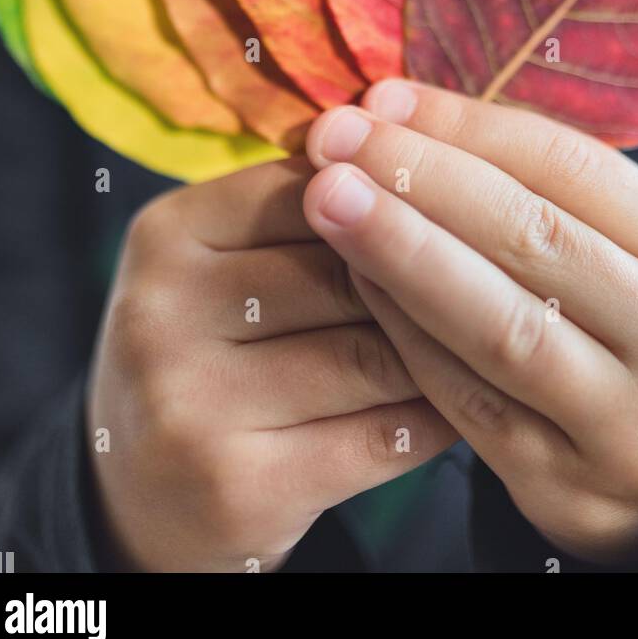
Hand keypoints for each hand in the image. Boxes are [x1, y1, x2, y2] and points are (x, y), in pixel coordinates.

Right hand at [86, 155, 455, 571]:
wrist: (144, 495)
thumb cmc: (216, 349)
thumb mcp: (225, 264)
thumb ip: (308, 208)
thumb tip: (427, 143)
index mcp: (167, 232)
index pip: (316, 189)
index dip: (395, 202)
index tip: (455, 207)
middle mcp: (161, 310)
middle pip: (348, 272)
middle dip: (425, 279)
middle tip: (493, 276)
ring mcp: (190, 403)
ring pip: (373, 355)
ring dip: (442, 351)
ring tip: (489, 338)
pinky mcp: (236, 487)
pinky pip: (380, 438)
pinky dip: (434, 421)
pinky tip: (460, 409)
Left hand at [302, 82, 637, 564]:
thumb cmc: (626, 326)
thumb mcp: (622, 250)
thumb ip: (530, 186)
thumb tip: (392, 109)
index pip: (570, 166)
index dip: (467, 125)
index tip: (380, 97)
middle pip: (532, 237)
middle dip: (421, 178)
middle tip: (334, 139)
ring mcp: (625, 421)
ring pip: (497, 323)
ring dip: (401, 251)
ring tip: (327, 199)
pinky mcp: (562, 483)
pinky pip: (465, 397)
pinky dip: (404, 332)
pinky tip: (354, 280)